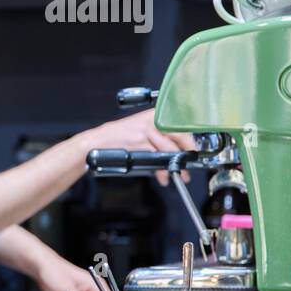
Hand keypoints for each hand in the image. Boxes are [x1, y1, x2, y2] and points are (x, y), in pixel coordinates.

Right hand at [80, 110, 196, 185]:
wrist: (96, 142)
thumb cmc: (117, 137)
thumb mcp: (139, 128)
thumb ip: (158, 133)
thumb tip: (177, 146)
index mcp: (152, 115)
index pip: (179, 124)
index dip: (190, 138)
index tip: (195, 149)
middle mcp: (151, 121)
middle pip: (178, 136)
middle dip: (187, 153)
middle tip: (190, 164)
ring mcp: (145, 133)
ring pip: (169, 150)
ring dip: (176, 166)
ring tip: (179, 174)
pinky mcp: (139, 145)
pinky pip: (156, 159)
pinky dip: (160, 170)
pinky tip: (162, 176)